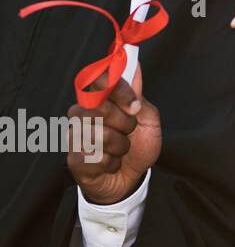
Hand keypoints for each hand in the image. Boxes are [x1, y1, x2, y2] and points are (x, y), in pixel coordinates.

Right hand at [67, 67, 159, 205]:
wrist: (131, 178)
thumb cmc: (138, 146)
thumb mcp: (148, 119)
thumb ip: (139, 96)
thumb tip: (134, 67)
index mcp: (100, 100)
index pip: (97, 81)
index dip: (118, 91)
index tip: (134, 106)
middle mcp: (82, 115)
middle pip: (99, 108)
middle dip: (124, 123)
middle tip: (129, 131)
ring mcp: (76, 137)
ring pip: (99, 135)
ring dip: (120, 146)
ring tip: (121, 150)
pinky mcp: (74, 159)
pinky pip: (96, 158)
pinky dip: (112, 163)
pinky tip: (111, 164)